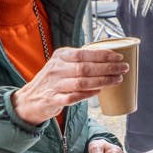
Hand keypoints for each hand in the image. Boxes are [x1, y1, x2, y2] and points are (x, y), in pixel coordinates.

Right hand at [11, 46, 130, 124]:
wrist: (29, 99)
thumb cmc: (52, 80)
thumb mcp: (61, 64)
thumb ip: (79, 61)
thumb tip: (107, 58)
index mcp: (60, 56)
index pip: (84, 53)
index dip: (103, 55)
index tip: (119, 57)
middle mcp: (56, 68)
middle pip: (86, 68)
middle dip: (108, 68)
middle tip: (123, 69)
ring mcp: (54, 84)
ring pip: (82, 82)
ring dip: (102, 81)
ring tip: (117, 80)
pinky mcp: (53, 99)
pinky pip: (74, 97)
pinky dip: (88, 94)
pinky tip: (99, 92)